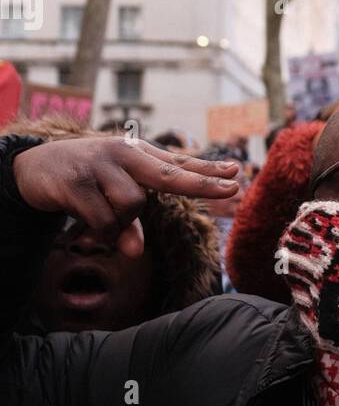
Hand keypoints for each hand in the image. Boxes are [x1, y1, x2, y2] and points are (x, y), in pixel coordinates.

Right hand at [13, 137, 238, 257]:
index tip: (238, 173)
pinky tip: (86, 226)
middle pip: (169, 174)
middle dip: (201, 184)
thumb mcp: (112, 192)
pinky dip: (101, 231)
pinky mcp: (78, 183)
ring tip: (99, 216)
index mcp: (136, 154)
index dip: (208, 170)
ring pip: (132, 206)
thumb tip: (135, 252)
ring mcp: (100, 166)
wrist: (33, 168)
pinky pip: (105, 220)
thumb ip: (133, 221)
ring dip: (120, 223)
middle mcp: (123, 153)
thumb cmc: (85, 180)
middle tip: (233, 189)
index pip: (178, 163)